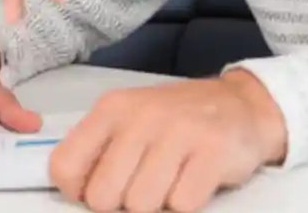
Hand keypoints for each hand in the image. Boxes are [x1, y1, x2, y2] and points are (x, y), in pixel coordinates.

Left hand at [49, 72, 286, 212]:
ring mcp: (179, 132)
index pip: (65, 166)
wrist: (242, 105)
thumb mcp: (130, 121)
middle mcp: (142, 116)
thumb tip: (78, 193)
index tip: (101, 188)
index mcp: (112, 109)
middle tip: (144, 184)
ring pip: (141, 205)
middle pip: (103, 197)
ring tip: (172, 179)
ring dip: (157, 203)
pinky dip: (187, 202)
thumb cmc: (178, 121)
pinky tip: (195, 178)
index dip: (78, 191)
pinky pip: (181, 205)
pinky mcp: (213, 152)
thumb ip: (99, 151)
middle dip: (122, 202)